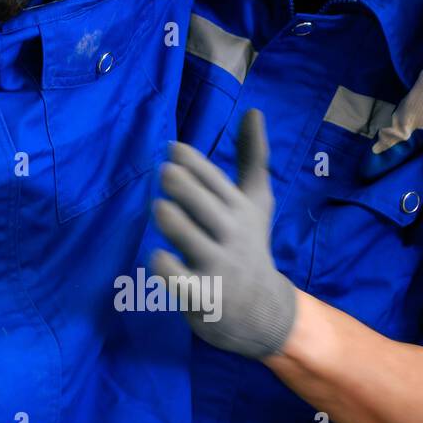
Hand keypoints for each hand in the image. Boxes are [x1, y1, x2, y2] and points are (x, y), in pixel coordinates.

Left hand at [150, 109, 298, 359]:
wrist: (265, 313)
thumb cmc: (249, 245)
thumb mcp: (256, 202)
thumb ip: (252, 158)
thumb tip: (254, 109)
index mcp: (240, 211)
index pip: (217, 183)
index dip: (195, 164)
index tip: (171, 147)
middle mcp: (231, 236)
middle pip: (207, 208)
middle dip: (186, 189)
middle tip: (164, 172)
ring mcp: (217, 266)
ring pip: (192, 240)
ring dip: (175, 223)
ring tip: (158, 208)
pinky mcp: (202, 295)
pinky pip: (180, 280)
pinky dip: (167, 268)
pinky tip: (157, 256)